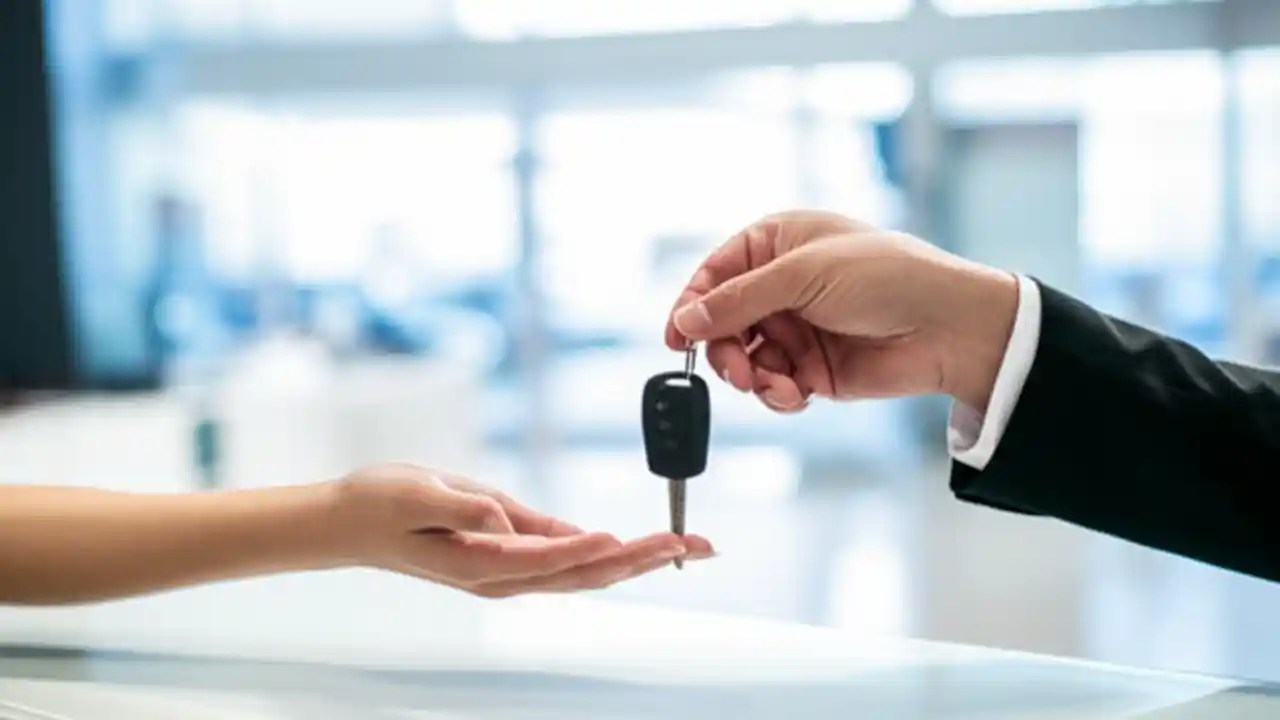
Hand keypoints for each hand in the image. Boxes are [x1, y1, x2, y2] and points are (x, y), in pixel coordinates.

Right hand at [327, 463, 712, 597]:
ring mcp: (509, 570)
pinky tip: (634, 546)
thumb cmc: (379, 504)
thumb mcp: (416, 495)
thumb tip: (508, 525)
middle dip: (643, 558)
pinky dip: (606, 551)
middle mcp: (503, 577)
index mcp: (481, 564)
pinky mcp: (510, 554)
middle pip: (586, 573)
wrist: (349, 522)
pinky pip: (566, 557)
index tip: (627, 538)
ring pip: (585, 570)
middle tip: (695, 544)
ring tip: (685, 545)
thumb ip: (465, 510)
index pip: (550, 558)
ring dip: (637, 557)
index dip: (591, 549)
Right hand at [665, 210, 1018, 411]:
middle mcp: (782, 285)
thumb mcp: (802, 275)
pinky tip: (796, 393)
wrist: (949, 327)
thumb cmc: (886, 276)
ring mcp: (797, 327)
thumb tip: (686, 320)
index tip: (677, 338)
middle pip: (723, 323)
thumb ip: (738, 300)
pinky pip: (774, 384)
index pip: (715, 274)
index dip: (692, 306)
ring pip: (745, 358)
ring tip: (774, 383)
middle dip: (724, 350)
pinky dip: (777, 393)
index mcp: (777, 243)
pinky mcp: (813, 367)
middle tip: (737, 370)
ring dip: (752, 376)